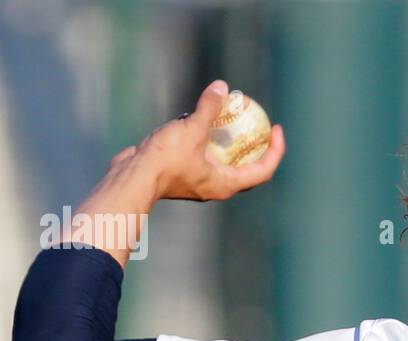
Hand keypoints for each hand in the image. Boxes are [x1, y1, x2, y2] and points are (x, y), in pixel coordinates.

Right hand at [126, 79, 285, 201]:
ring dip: (227, 139)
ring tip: (227, 115)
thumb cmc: (165, 160)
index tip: (277, 129)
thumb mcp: (192, 130)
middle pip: (246, 166)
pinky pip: (201, 154)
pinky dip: (205, 139)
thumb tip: (222, 87)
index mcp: (226, 184)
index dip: (275, 150)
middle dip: (254, 144)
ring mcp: (198, 180)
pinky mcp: (182, 173)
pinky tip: (196, 118)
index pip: (263, 170)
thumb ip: (209, 109)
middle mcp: (216, 186)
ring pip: (221, 159)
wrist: (131, 177)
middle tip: (257, 122)